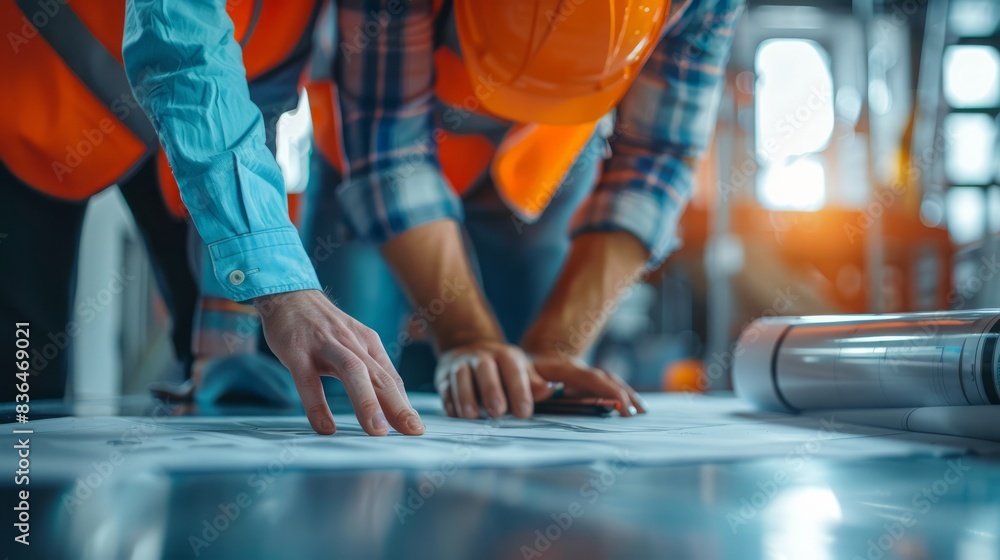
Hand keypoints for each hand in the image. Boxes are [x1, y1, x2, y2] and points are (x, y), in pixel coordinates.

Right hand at [256, 289, 424, 436]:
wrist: (290, 296)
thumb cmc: (324, 328)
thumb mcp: (352, 344)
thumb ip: (368, 371)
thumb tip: (389, 406)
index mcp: (368, 343)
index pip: (391, 378)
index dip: (405, 404)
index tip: (416, 429)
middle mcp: (352, 343)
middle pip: (379, 376)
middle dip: (397, 406)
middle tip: (411, 431)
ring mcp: (324, 346)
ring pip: (352, 371)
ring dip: (367, 401)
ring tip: (377, 431)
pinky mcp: (297, 351)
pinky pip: (309, 380)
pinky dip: (317, 405)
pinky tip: (325, 427)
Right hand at [435, 341, 554, 418]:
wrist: (468, 347)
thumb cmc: (501, 368)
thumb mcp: (521, 370)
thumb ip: (533, 382)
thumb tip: (548, 390)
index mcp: (505, 355)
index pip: (513, 370)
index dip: (519, 391)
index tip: (524, 412)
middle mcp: (482, 356)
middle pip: (485, 369)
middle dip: (491, 390)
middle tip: (498, 412)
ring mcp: (461, 364)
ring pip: (461, 376)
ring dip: (465, 396)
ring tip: (472, 416)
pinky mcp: (444, 375)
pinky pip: (445, 386)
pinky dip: (449, 400)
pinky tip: (455, 414)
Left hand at [531, 355, 646, 416]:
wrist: (523, 359)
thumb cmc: (520, 371)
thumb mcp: (519, 374)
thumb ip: (529, 383)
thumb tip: (548, 390)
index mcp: (563, 367)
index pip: (590, 378)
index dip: (607, 391)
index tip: (622, 405)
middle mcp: (577, 369)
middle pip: (606, 378)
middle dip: (623, 394)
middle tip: (637, 414)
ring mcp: (582, 375)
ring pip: (609, 381)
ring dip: (626, 394)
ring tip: (642, 412)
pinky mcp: (584, 382)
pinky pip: (606, 387)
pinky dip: (620, 396)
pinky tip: (632, 407)